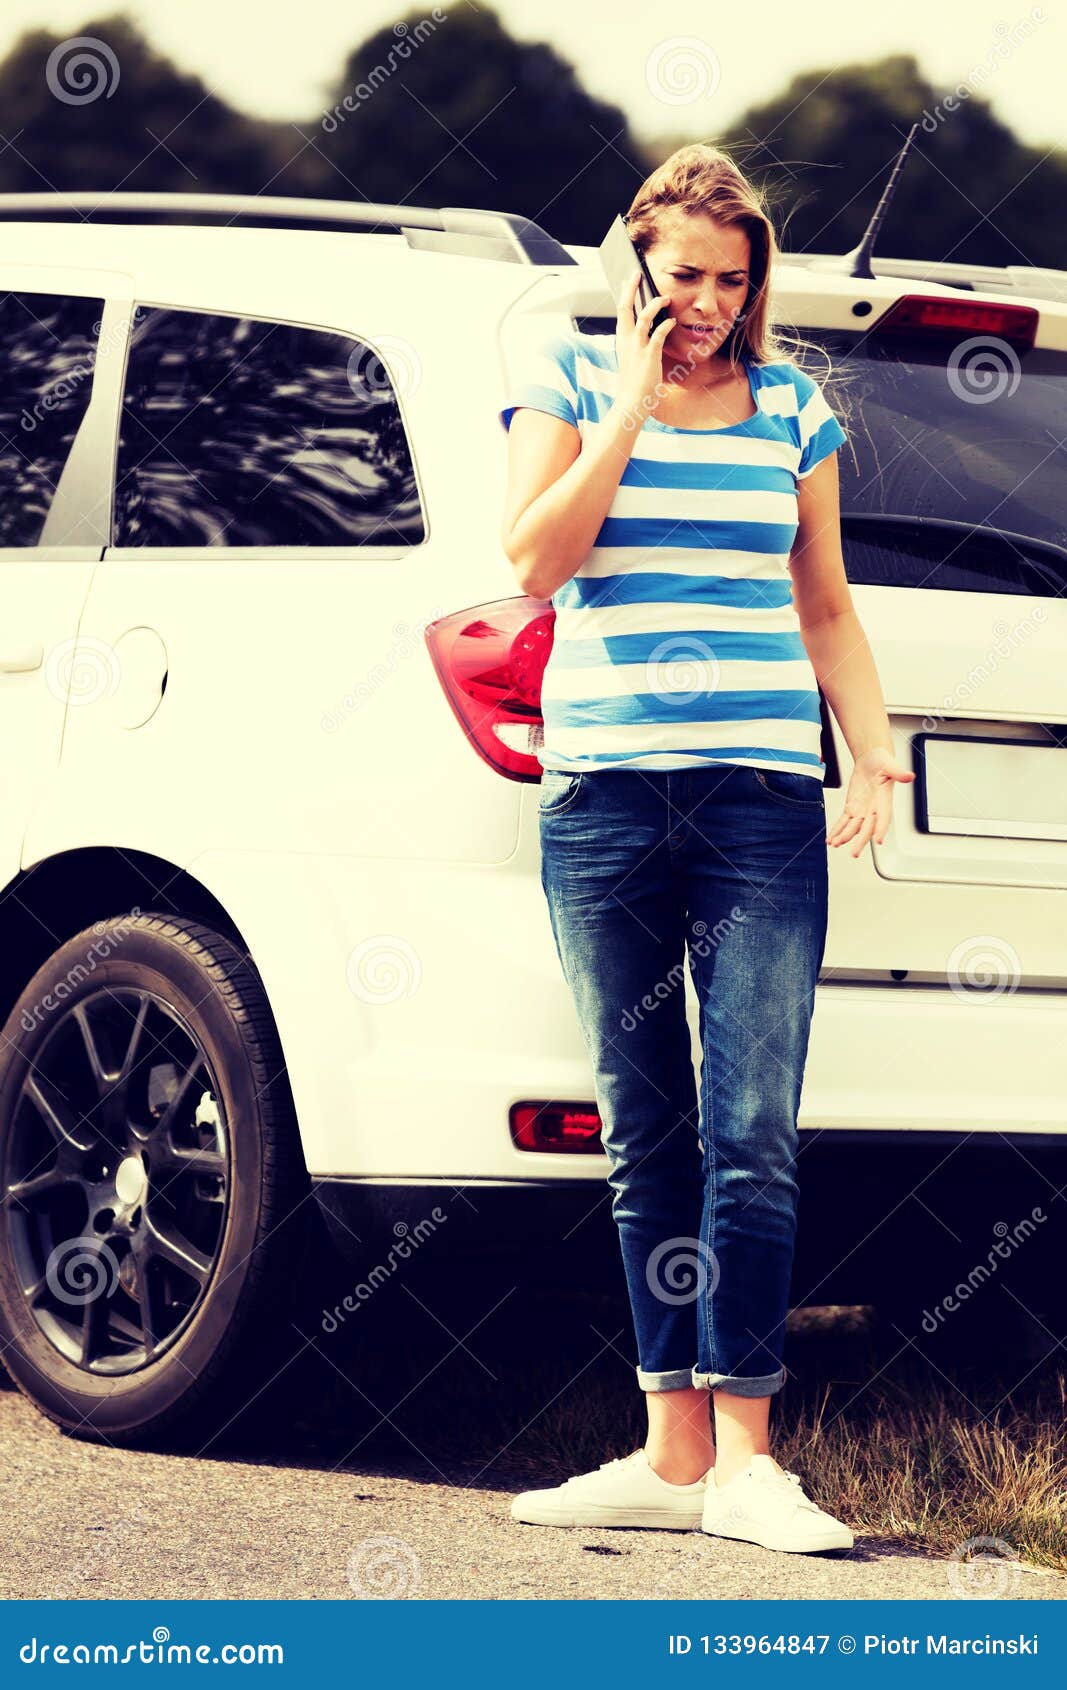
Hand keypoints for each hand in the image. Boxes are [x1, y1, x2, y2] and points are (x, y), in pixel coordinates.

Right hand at [614, 269, 674, 422]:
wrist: (631, 402)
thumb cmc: (634, 383)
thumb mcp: (632, 359)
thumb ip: (637, 344)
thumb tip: (648, 332)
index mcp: (622, 340)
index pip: (620, 312)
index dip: (624, 294)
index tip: (627, 280)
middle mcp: (626, 341)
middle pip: (624, 308)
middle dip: (630, 289)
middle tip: (636, 274)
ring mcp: (637, 348)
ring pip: (643, 317)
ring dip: (655, 305)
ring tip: (665, 298)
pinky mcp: (649, 356)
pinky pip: (658, 334)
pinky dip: (667, 325)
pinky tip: (673, 321)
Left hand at [826, 747, 914, 857]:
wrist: (871, 760)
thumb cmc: (882, 762)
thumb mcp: (890, 764)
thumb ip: (898, 772)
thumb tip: (909, 776)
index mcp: (884, 800)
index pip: (884, 817)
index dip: (881, 828)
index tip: (878, 840)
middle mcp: (873, 809)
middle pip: (867, 828)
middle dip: (860, 841)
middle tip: (854, 853)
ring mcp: (862, 810)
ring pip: (853, 828)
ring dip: (844, 837)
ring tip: (835, 843)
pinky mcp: (851, 808)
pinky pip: (843, 822)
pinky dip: (837, 830)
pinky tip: (830, 839)